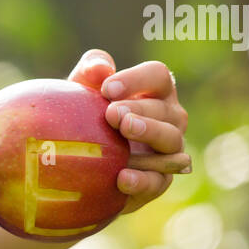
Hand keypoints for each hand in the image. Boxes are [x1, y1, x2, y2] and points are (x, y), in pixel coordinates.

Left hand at [67, 50, 188, 215]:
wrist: (77, 164)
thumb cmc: (85, 116)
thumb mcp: (82, 91)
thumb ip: (90, 71)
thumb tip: (100, 68)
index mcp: (155, 92)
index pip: (158, 76)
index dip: (136, 79)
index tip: (107, 89)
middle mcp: (169, 119)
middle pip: (166, 110)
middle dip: (140, 109)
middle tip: (112, 113)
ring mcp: (168, 151)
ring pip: (171, 140)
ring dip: (150, 133)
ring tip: (124, 130)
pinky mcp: (159, 181)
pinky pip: (158, 181)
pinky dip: (142, 179)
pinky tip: (122, 177)